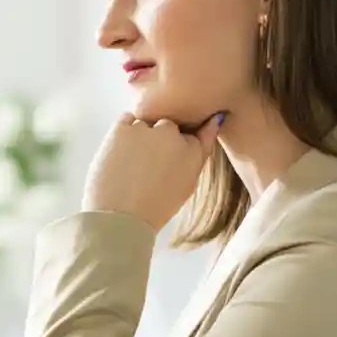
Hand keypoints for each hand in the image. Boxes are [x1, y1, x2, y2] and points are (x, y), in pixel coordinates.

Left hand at [80, 112, 223, 232]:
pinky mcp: (122, 128)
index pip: (196, 131)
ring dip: (141, 134)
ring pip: (146, 121)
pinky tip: (121, 154)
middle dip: (160, 138)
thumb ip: (200, 151)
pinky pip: (126, 119)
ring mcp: (147, 129)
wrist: (121, 217)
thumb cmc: (154, 207)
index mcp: (193, 151)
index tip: (169, 153)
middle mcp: (173, 134)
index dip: (180, 142)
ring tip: (131, 163)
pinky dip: (124, 131)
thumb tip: (215, 120)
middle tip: (146, 164)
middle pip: (168, 125)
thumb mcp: (187, 184)